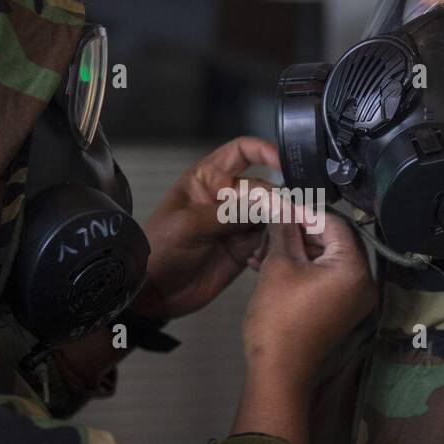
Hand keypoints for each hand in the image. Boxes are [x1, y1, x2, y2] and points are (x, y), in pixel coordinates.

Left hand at [140, 137, 278, 322]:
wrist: (153, 291)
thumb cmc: (158, 249)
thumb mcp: (190, 225)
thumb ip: (230, 214)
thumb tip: (269, 205)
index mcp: (207, 179)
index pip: (241, 152)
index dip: (263, 152)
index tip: (282, 163)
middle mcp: (225, 197)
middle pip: (263, 188)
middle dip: (278, 200)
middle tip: (287, 216)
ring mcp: (236, 223)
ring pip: (271, 214)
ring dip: (283, 222)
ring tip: (290, 233)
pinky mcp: (244, 248)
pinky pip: (269, 240)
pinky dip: (276, 243)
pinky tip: (270, 251)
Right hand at [241, 212, 375, 393]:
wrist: (279, 371)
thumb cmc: (279, 317)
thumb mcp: (278, 265)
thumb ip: (282, 229)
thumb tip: (279, 202)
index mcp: (354, 269)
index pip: (333, 223)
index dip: (303, 212)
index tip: (277, 207)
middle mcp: (362, 283)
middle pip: (331, 241)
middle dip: (296, 232)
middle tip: (267, 227)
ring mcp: (352, 299)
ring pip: (323, 260)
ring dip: (294, 250)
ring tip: (261, 249)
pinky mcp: (339, 310)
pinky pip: (322, 279)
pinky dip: (300, 270)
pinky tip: (267, 266)